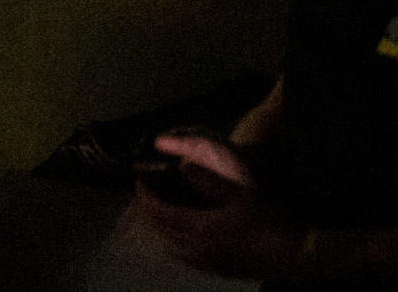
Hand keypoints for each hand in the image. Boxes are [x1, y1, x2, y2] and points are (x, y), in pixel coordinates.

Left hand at [131, 137, 296, 275]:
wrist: (298, 255)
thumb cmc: (270, 221)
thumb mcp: (241, 193)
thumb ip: (208, 179)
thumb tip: (181, 166)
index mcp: (199, 228)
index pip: (158, 212)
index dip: (144, 195)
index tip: (140, 178)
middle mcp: (197, 249)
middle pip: (160, 230)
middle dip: (147, 210)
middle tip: (146, 192)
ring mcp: (208, 263)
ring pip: (170, 246)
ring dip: (159, 228)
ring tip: (159, 210)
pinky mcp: (220, 270)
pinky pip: (185, 258)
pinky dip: (174, 243)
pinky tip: (181, 235)